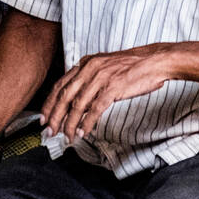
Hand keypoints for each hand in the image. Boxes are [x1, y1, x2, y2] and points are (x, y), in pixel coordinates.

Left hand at [41, 44, 176, 142]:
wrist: (154, 61)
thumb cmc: (131, 67)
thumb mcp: (104, 67)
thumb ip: (88, 80)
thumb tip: (75, 101)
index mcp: (85, 63)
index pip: (60, 84)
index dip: (49, 103)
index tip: (43, 118)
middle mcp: (90, 68)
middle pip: (65, 96)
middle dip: (55, 116)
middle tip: (49, 132)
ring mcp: (101, 78)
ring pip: (78, 104)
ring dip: (70, 123)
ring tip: (67, 136)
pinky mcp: (113, 88)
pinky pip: (95, 109)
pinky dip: (87, 123)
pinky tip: (83, 132)